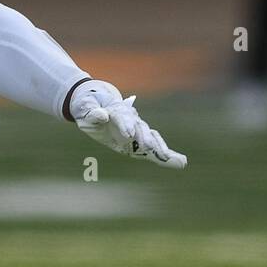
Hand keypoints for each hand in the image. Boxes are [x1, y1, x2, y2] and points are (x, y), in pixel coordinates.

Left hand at [68, 80, 185, 168]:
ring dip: (159, 147)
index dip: (126, 125)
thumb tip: (102, 115)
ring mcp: (138, 128)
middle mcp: (131, 118)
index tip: (128, 135)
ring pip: (151, 136)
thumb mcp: (85, 109)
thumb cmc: (89, 108)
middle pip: (140, 127)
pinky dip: (167, 154)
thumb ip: (93, 113)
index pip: (122, 117)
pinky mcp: (141, 138)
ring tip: (169, 158)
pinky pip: (155, 146)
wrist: (97, 104)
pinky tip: (180, 163)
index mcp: (116, 110)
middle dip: (144, 137)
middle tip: (148, 148)